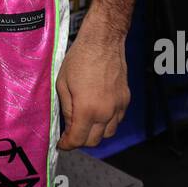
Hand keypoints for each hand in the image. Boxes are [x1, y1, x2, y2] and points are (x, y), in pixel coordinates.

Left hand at [56, 26, 129, 149]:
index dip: (67, 145)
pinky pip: (117, 120)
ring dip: (95, 133)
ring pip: (108, 133)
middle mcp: (106, 112)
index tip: (62, 144)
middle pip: (94, 141)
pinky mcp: (125, 99)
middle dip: (80, 141)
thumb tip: (68, 125)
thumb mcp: (62, 84)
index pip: (78, 139)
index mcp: (87, 109)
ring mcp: (118, 106)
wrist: (103, 41)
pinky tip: (98, 113)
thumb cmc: (80, 58)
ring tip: (84, 124)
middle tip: (70, 134)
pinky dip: (107, 123)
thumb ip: (66, 109)